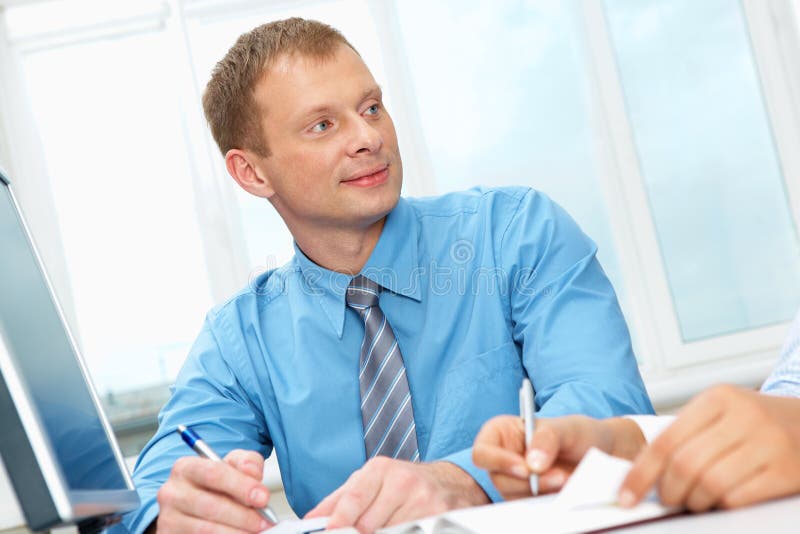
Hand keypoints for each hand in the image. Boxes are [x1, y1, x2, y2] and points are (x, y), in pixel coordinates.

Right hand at [154, 449, 273, 532]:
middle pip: (210, 505)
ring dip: (235, 533)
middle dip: (243, 515)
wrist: (193, 509)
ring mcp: (168, 519)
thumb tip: (253, 473)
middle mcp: (172, 492)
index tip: (262, 497)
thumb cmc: (215, 486)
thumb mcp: (231, 467)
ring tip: (256, 532)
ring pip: (205, 529)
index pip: (214, 473)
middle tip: (264, 521)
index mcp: (186, 468)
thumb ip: (247, 462)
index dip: (241, 486)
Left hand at [304, 457, 488, 532]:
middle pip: (368, 525)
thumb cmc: (404, 482)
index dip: (338, 521)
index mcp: (381, 470)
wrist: (451, 481)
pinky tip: (402, 531)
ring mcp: (424, 501)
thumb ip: (339, 500)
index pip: (353, 499)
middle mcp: (403, 482)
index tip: (330, 532)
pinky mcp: (441, 518)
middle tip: (358, 532)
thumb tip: (311, 519)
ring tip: (385, 529)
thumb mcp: (370, 480)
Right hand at [472, 415, 644, 499]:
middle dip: (528, 482)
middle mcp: (503, 459)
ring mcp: (515, 482)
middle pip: (498, 479)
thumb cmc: (577, 433)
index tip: (525, 468)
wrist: (601, 453)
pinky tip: (566, 490)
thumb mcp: (565, 428)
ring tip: (568, 479)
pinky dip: (548, 501)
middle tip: (558, 477)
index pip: (483, 452)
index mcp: (501, 434)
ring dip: (542, 492)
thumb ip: (547, 439)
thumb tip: (532, 464)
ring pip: (515, 496)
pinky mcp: (530, 499)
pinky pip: (531, 507)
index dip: (498, 461)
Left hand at [620, 385, 799, 511]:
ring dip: (695, 502)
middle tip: (668, 500)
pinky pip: (740, 498)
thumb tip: (642, 470)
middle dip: (668, 491)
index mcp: (717, 398)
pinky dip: (723, 506)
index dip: (640, 474)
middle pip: (685, 465)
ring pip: (710, 484)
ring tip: (696, 501)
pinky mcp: (788, 471)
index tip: (626, 496)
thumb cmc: (757, 422)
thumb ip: (685, 435)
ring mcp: (769, 443)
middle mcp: (743, 415)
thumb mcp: (721, 413)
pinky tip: (723, 501)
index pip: (665, 441)